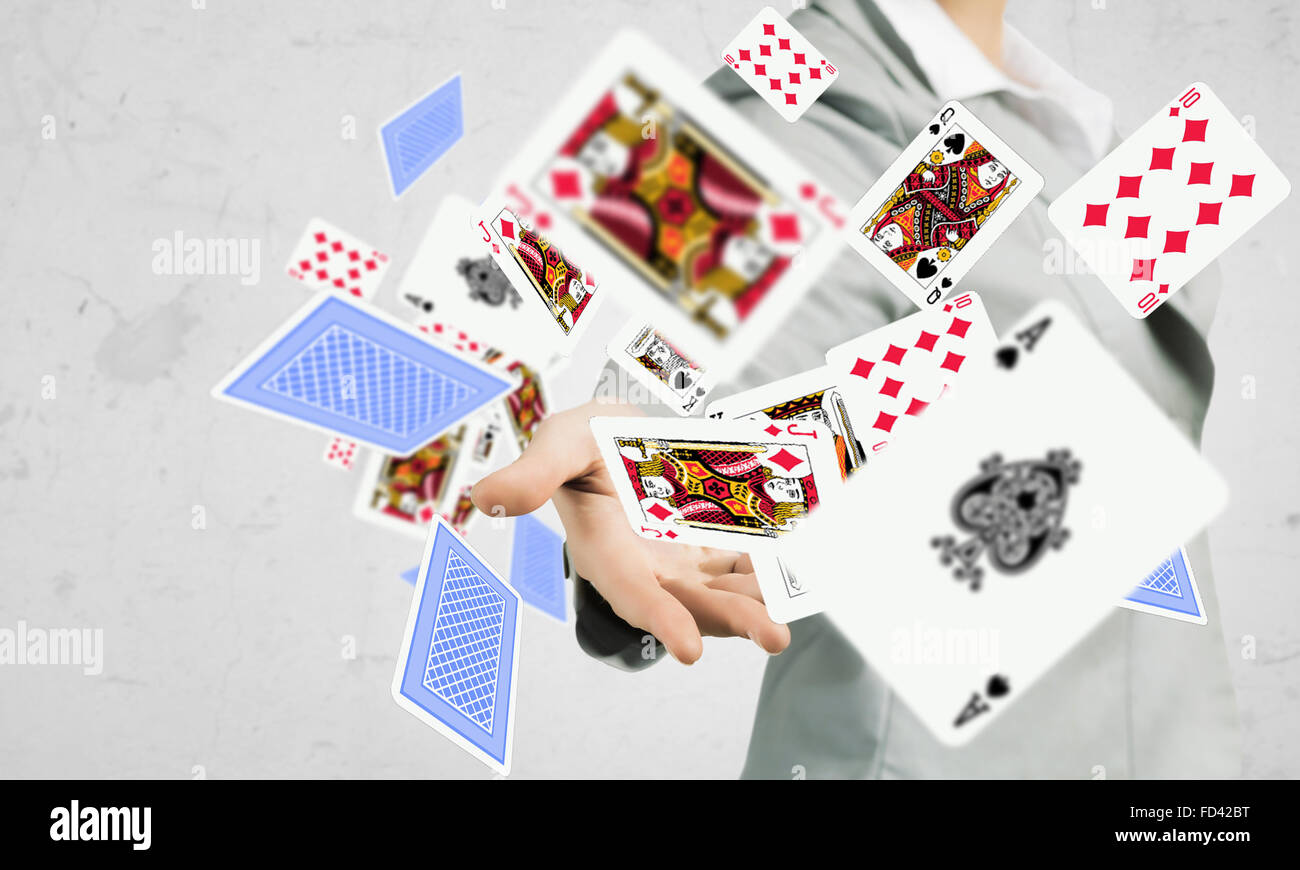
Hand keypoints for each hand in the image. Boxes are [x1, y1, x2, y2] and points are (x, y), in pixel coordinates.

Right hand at [472, 400, 790, 663]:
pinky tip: (809, 571)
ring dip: (761, 605)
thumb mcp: (558, 443)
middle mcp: (647, 566)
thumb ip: (533, 473)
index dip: (659, 619)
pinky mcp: (713, 545)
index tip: (689, 647)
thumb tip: (488, 497)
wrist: (619, 432)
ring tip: (795, 617)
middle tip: (773, 637)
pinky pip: (749, 562)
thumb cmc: (584, 442)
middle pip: (691, 603)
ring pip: (726, 590)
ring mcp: (683, 560)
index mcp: (606, 550)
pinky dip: (777, 571)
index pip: (632, 592)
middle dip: (731, 621)